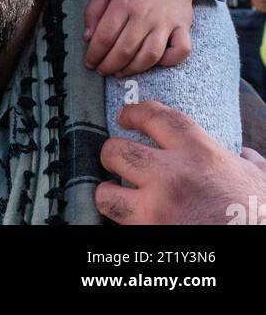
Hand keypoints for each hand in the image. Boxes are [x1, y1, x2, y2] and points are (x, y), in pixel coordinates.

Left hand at [84, 0, 196, 76]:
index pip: (105, 35)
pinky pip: (181, 51)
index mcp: (123, 1)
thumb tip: (88, 39)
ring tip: (120, 72)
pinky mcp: (184, 27)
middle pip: (125, 49)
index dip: (95, 53)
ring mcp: (166, 22)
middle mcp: (145, 13)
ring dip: (133, 69)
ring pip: (150, 55)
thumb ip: (93, 11)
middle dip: (110, 65)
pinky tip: (154, 63)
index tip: (89, 63)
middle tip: (102, 70)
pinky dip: (169, 61)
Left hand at [97, 101, 265, 224]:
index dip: (134, 112)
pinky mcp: (150, 236)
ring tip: (114, 191)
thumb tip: (245, 155)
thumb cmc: (259, 213)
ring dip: (107, 193)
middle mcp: (172, 175)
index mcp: (198, 152)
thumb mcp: (257, 178)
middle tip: (116, 157)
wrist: (259, 246)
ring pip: (107, 194)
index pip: (154, 117)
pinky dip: (119, 223)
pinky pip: (119, 227)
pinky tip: (127, 219)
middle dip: (112, 153)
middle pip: (117, 150)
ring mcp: (157, 209)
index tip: (124, 116)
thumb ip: (245, 161)